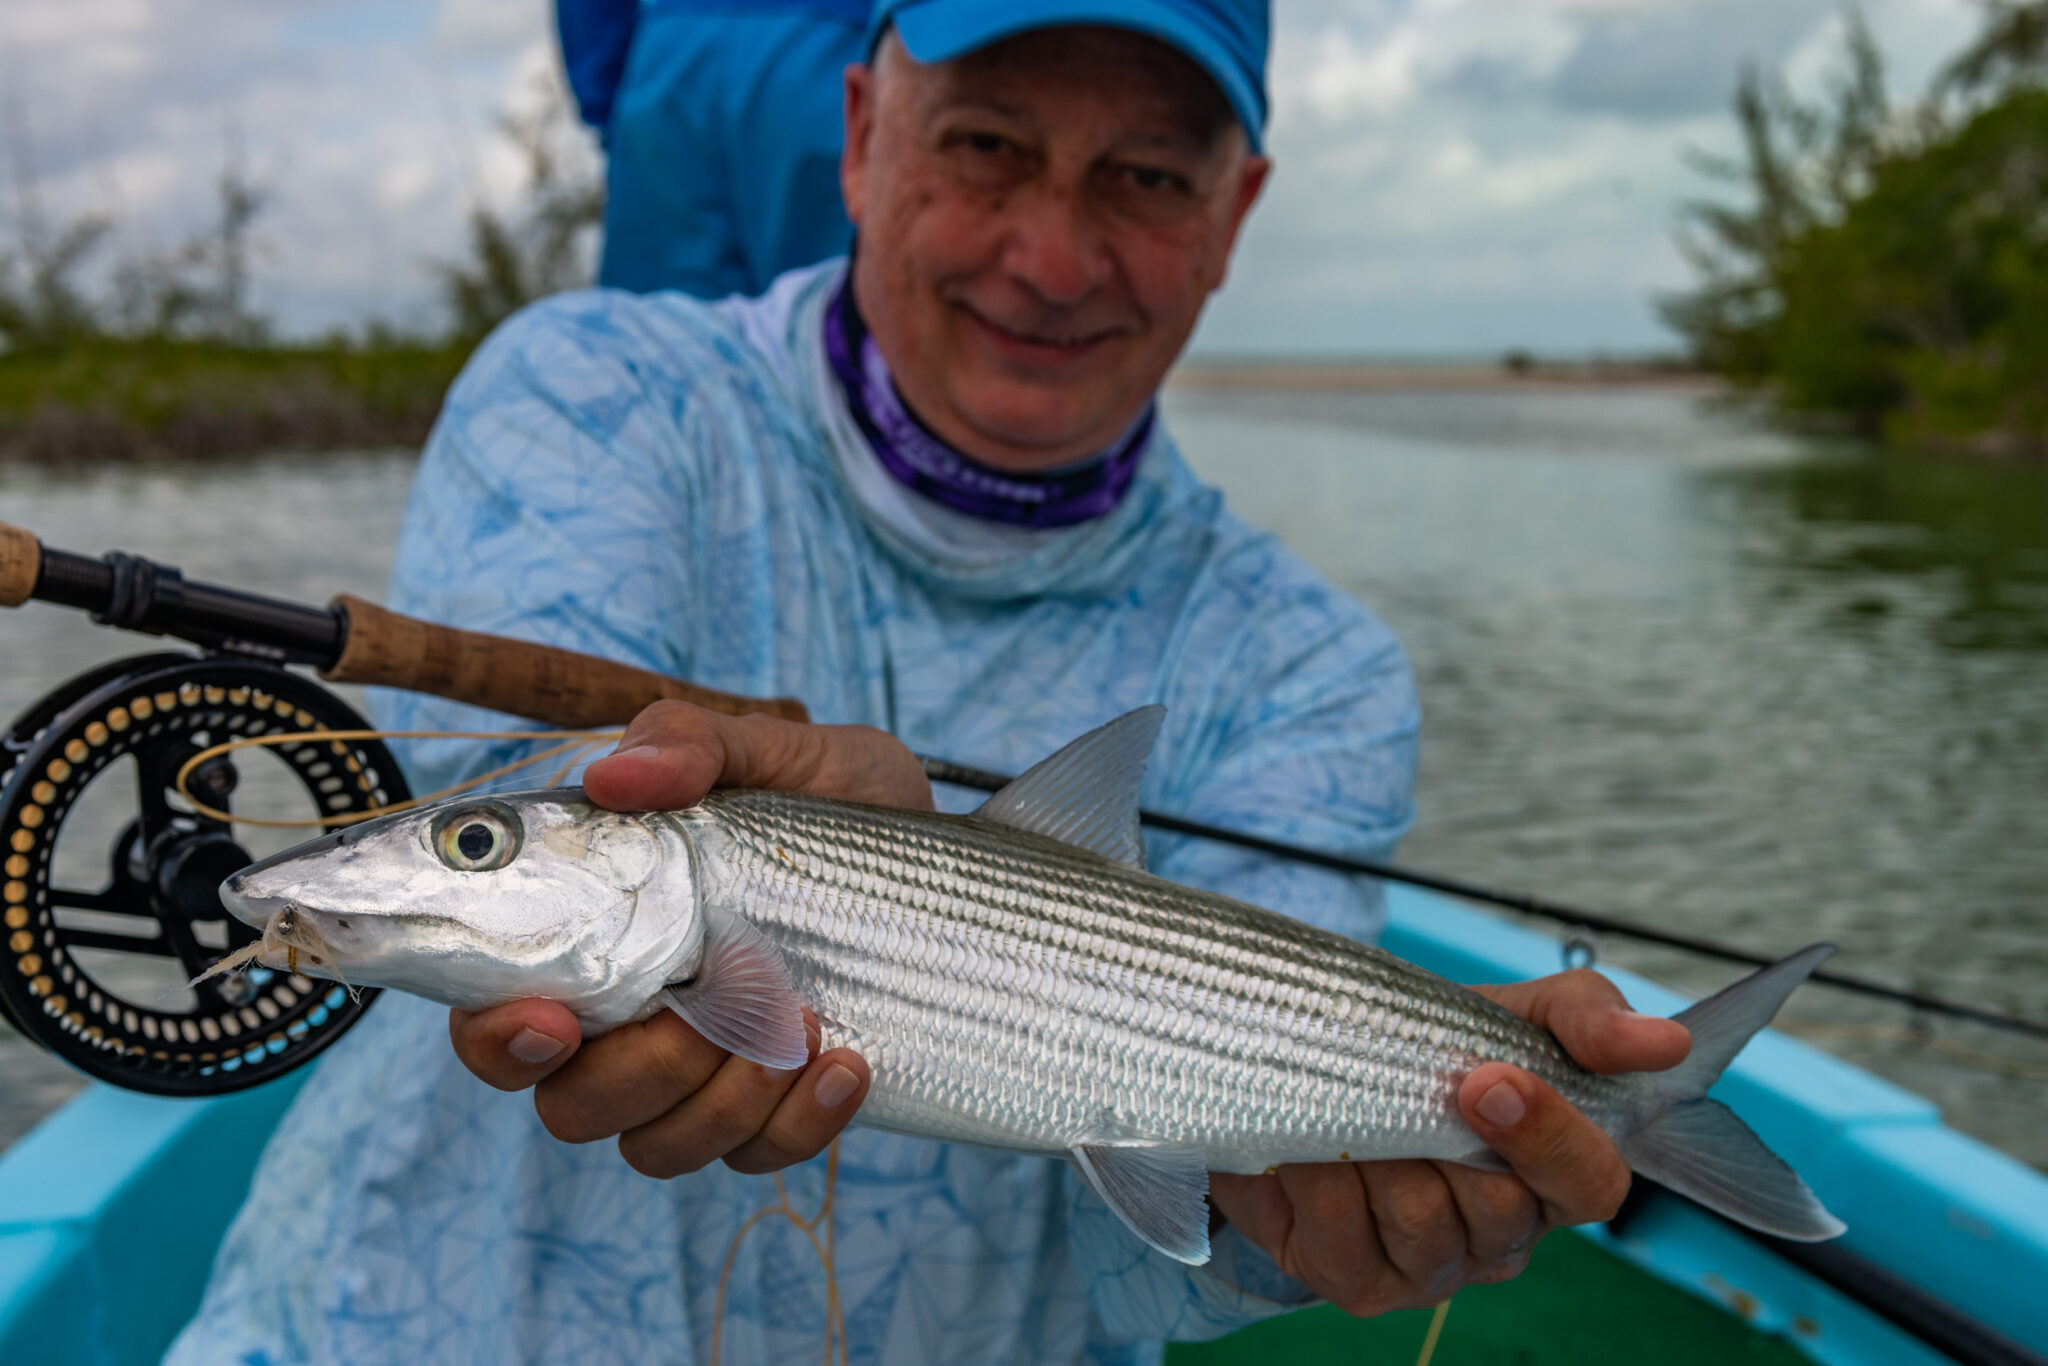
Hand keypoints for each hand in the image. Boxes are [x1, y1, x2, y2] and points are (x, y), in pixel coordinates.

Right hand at [446, 700, 931, 1176]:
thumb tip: (620, 774)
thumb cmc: (834, 804)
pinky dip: (798, 1123)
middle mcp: (629, 1023)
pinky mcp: (774, 1110)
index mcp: (596, 938)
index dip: (499, 1039)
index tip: (554, 1021)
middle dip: (639, 1072)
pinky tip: (846, 1062)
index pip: (495, 1020)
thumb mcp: (776, 752)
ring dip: (723, 1099)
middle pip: (571, 1107)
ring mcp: (701, 1077)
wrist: (944, 867)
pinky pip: (756, 1158)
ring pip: (656, 1148)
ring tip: (801, 1020)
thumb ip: (693, 743)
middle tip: (713, 1003)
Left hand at [1208, 969, 1690, 1316]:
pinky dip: (1318, 1174)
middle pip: (1499, 1205)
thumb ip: (1587, 1018)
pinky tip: (1310, 1145)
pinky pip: (1343, 1233)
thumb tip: (1666, 1042)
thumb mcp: (1512, 1013)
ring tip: (1347, 1102)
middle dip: (1444, 1133)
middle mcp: (1504, 1237)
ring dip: (1375, 1146)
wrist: (1314, 1067)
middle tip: (1403, 1079)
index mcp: (1555, 1176)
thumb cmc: (1430, 1049)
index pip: (1592, 1183)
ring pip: (1420, 1219)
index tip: (1489, 1078)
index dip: (1549, 1136)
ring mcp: (1433, 1270)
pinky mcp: (1358, 1282)